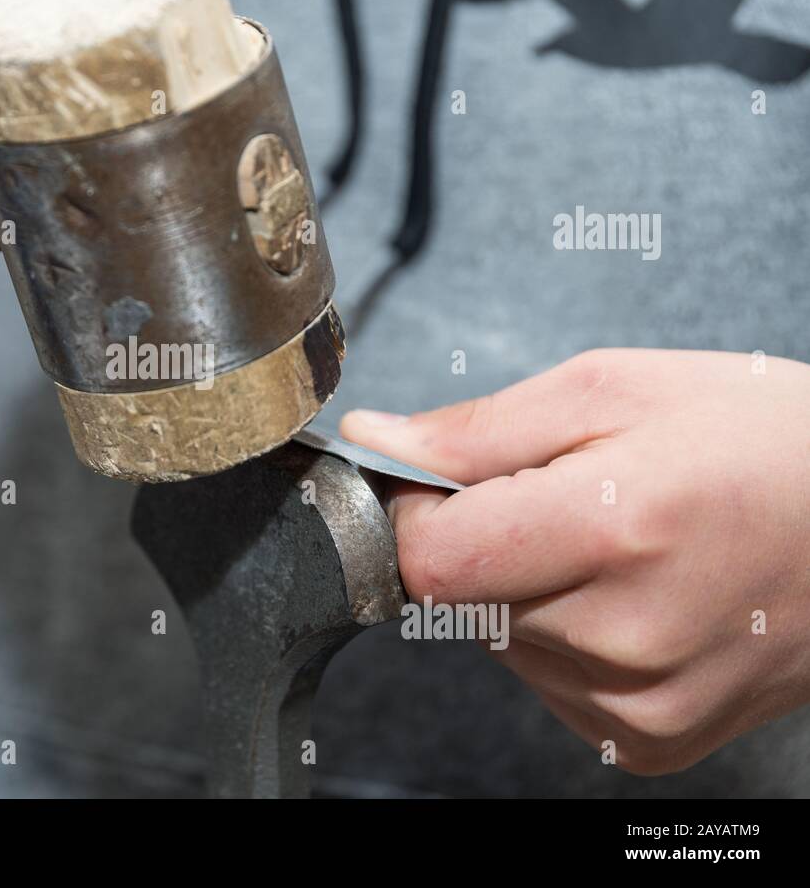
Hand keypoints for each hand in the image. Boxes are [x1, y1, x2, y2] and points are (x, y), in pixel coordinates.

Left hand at [341, 348, 809, 774]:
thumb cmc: (756, 438)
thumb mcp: (611, 389)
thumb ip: (477, 428)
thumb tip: (375, 442)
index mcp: (614, 530)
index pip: (427, 560)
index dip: (420, 513)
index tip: (453, 485)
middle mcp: (626, 636)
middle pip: (461, 601)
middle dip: (485, 544)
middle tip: (567, 503)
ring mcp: (642, 703)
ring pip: (499, 643)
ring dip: (526, 591)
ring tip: (616, 547)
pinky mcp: (649, 742)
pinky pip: (547, 685)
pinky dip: (563, 639)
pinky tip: (632, 598)